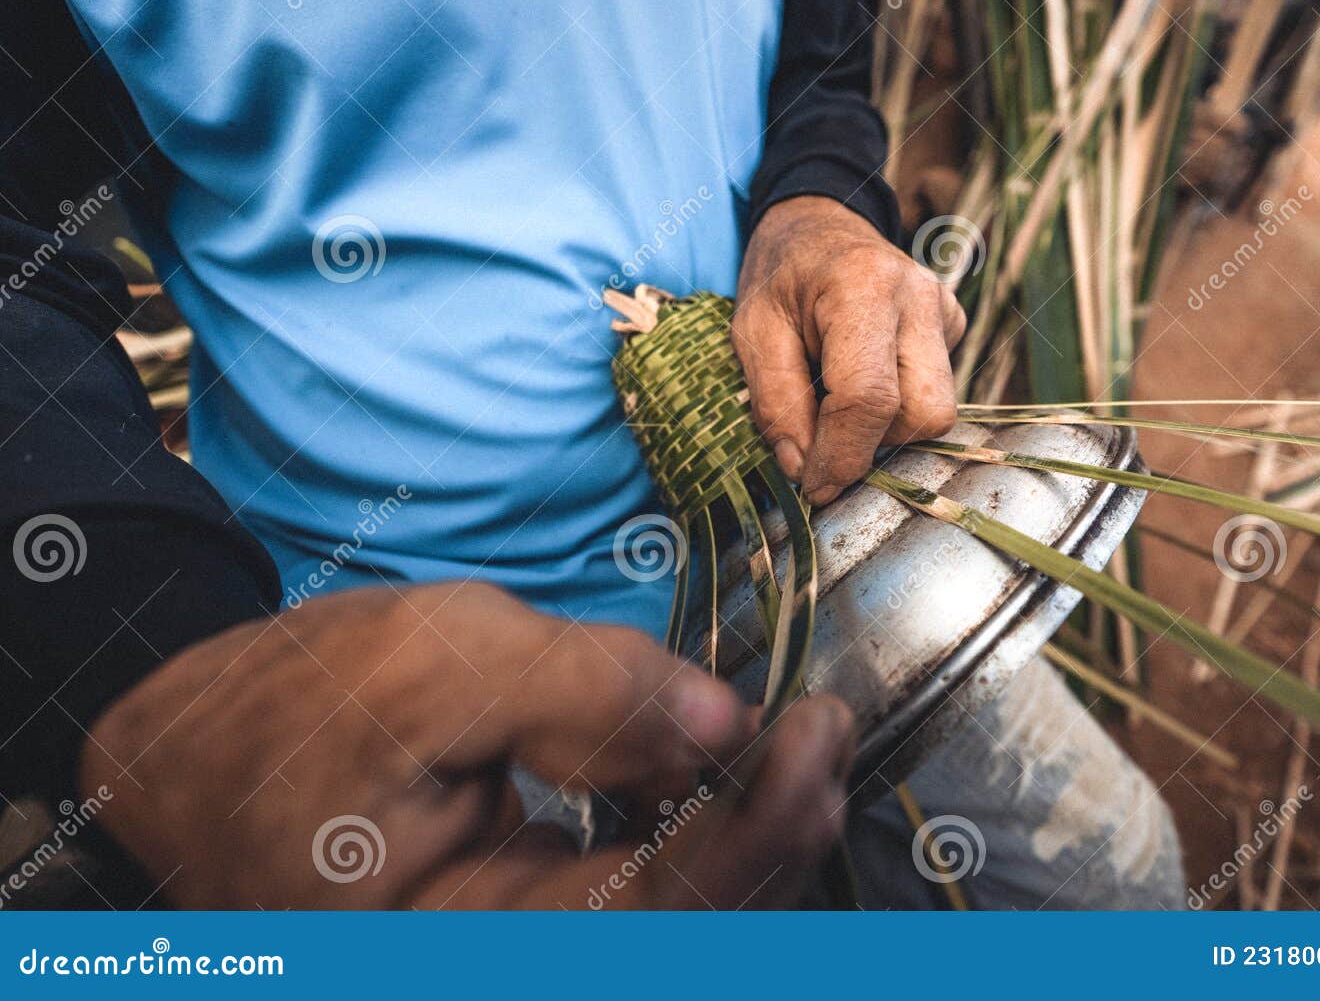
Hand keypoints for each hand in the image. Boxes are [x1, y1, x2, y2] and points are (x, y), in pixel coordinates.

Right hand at [81, 582, 854, 908]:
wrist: (194, 756)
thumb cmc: (282, 716)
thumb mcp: (424, 665)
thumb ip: (576, 692)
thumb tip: (720, 719)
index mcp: (463, 940)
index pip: (651, 921)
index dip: (755, 834)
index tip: (813, 738)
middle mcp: (501, 954)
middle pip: (682, 931)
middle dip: (774, 833)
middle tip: (825, 735)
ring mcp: (520, 938)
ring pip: (673, 913)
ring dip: (750, 831)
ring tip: (793, 744)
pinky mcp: (532, 912)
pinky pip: (640, 889)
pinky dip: (697, 824)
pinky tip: (715, 763)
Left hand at [733, 196, 964, 504]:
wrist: (818, 225)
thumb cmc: (781, 278)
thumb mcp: (752, 332)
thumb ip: (776, 402)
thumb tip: (804, 470)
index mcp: (864, 286)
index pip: (868, 397)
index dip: (842, 456)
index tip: (814, 488)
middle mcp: (920, 297)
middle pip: (922, 414)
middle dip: (872, 443)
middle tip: (823, 439)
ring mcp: (946, 311)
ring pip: (937, 412)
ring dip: (886, 428)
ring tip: (840, 400)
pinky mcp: (956, 326)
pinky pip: (936, 393)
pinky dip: (897, 405)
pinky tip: (865, 378)